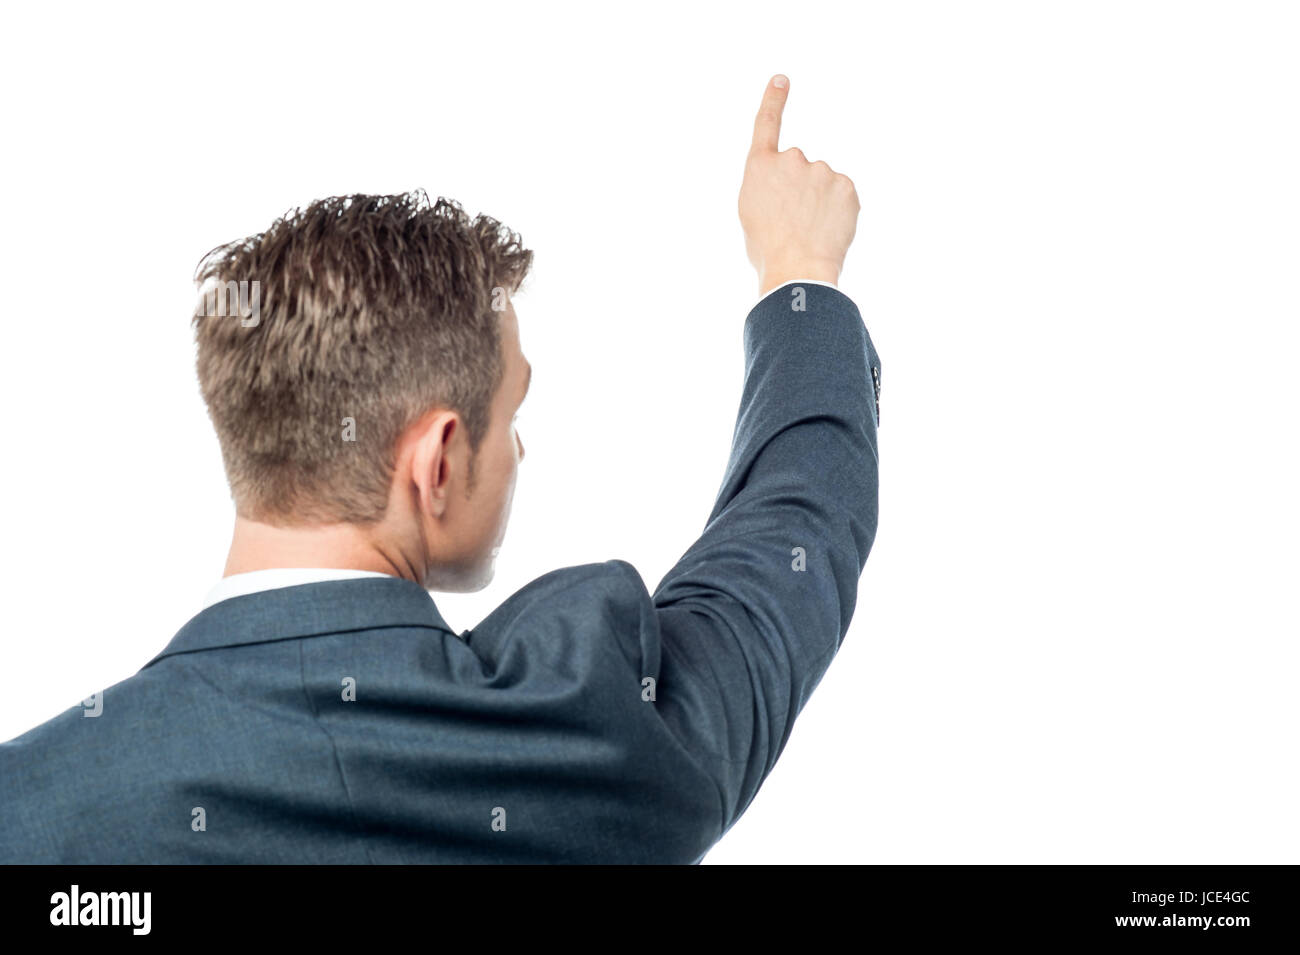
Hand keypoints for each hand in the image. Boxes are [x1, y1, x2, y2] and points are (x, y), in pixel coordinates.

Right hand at [738, 75, 859, 296]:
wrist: (797, 268)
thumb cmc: (768, 251)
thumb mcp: (752, 213)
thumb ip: (769, 187)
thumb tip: (792, 188)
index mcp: (759, 168)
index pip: (767, 124)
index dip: (774, 100)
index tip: (782, 80)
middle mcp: (790, 159)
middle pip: (799, 169)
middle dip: (800, 190)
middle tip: (794, 223)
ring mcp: (820, 170)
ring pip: (823, 184)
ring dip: (820, 203)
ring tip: (811, 232)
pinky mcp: (845, 184)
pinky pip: (842, 195)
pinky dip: (838, 211)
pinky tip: (829, 230)